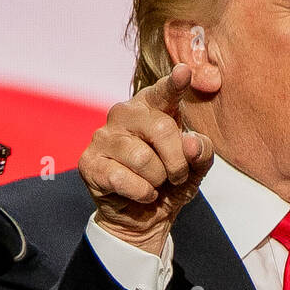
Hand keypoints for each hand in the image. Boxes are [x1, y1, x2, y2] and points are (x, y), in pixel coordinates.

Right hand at [78, 63, 213, 255]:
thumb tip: (190, 143)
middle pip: (162, 129)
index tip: (184, 72)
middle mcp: (124, 114)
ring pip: (143, 158)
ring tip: (155, 185)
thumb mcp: (195, 167)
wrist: (144, 218)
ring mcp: (103, 137)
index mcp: (151, 107)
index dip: (174, 83)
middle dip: (177, 162)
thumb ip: (201, 151)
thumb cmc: (169, 183)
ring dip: (157, 180)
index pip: (164, 92)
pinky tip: (141, 194)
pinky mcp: (89, 163)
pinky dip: (141, 193)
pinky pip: (122, 178)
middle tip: (176, 176)